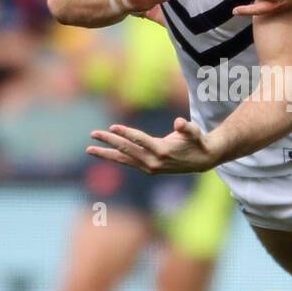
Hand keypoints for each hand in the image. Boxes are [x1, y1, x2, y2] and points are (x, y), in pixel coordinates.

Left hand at [87, 116, 215, 173]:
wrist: (201, 161)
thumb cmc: (197, 141)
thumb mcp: (195, 132)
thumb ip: (187, 127)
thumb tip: (178, 122)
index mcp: (162, 151)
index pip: (139, 140)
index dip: (126, 133)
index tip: (112, 127)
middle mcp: (153, 161)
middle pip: (127, 149)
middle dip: (109, 141)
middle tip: (93, 133)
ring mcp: (149, 167)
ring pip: (123, 159)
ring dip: (106, 153)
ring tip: (90, 149)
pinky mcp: (147, 168)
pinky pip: (127, 162)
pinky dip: (114, 157)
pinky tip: (103, 152)